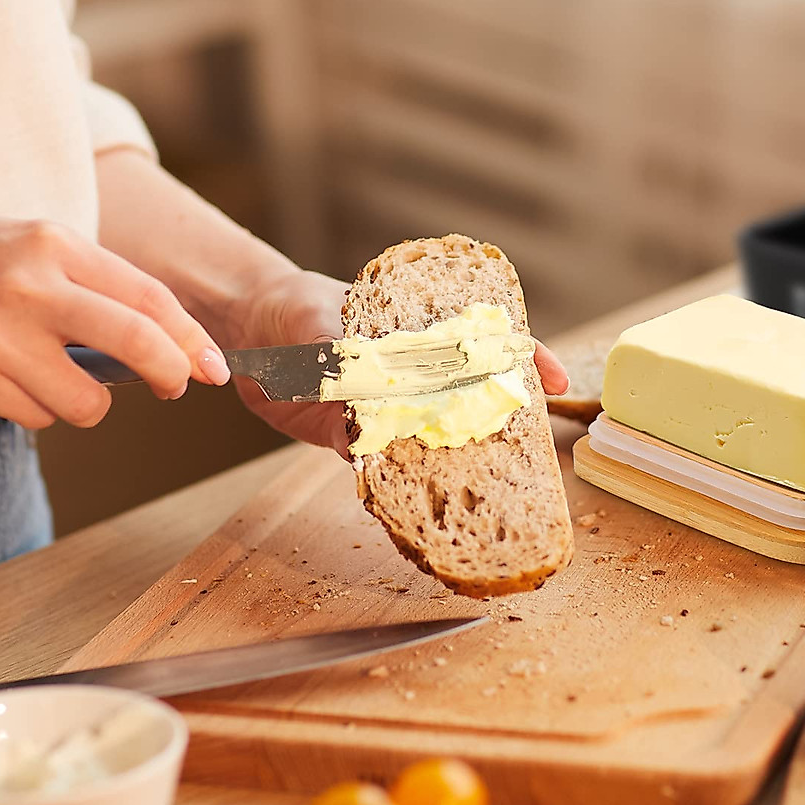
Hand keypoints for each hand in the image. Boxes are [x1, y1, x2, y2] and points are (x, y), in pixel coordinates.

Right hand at [0, 211, 229, 427]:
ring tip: (63, 378)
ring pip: (87, 401)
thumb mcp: (34, 247)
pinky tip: (16, 379)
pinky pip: (39, 417)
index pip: (149, 298)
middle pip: (137, 343)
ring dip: (91, 402)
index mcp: (55, 245)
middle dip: (172, 373)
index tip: (215, 365)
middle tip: (176, 386)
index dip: (192, 339)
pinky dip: (42, 409)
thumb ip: (96, 287)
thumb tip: (169, 347)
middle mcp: (30, 287)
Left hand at [232, 269, 569, 456]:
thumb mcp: (320, 318)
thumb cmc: (297, 306)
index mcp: (419, 332)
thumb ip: (344, 353)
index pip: (483, 341)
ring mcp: (384, 407)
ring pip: (428, 438)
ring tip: (474, 486)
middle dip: (498, 422)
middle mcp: (411, 373)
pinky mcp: (350, 438)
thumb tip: (365, 386)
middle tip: (525, 453)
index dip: (524, 358)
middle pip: (467, 397)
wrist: (249, 329)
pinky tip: (406, 498)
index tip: (555, 379)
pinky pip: (379, 464)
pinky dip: (391, 481)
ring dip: (447, 460)